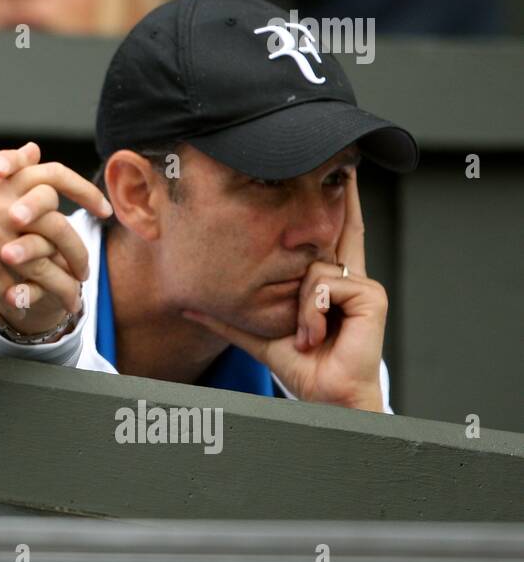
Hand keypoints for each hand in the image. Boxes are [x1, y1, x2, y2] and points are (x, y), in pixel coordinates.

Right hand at [0, 143, 108, 334]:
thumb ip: (5, 177)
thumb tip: (32, 150)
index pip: (49, 173)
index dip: (81, 187)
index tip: (100, 207)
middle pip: (56, 219)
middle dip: (78, 248)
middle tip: (85, 269)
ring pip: (45, 257)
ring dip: (65, 283)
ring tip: (73, 298)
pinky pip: (21, 286)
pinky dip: (33, 300)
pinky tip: (36, 307)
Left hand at [183, 172, 387, 409]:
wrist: (326, 394)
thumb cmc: (303, 367)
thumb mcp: (258, 334)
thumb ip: (227, 319)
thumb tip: (189, 307)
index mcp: (327, 283)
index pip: (332, 235)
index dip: (337, 203)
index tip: (338, 172)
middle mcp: (348, 278)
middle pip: (344, 228)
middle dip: (344, 196)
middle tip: (346, 168)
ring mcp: (363, 285)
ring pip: (314, 268)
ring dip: (301, 310)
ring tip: (306, 336)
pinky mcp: (372, 295)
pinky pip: (325, 285)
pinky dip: (313, 313)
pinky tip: (318, 333)